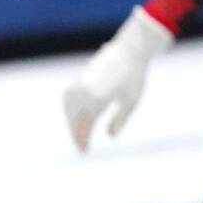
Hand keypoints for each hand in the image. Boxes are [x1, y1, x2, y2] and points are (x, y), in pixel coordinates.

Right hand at [63, 6, 172, 151]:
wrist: (129, 50)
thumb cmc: (133, 77)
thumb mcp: (131, 102)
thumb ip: (119, 121)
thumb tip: (110, 136)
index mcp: (97, 101)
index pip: (85, 128)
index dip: (83, 141)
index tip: (85, 151)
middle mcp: (84, 95)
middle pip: (74, 122)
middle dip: (77, 135)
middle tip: (81, 147)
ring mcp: (78, 87)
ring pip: (69, 112)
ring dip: (72, 124)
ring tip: (78, 133)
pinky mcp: (77, 81)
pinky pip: (68, 101)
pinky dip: (70, 112)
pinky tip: (74, 117)